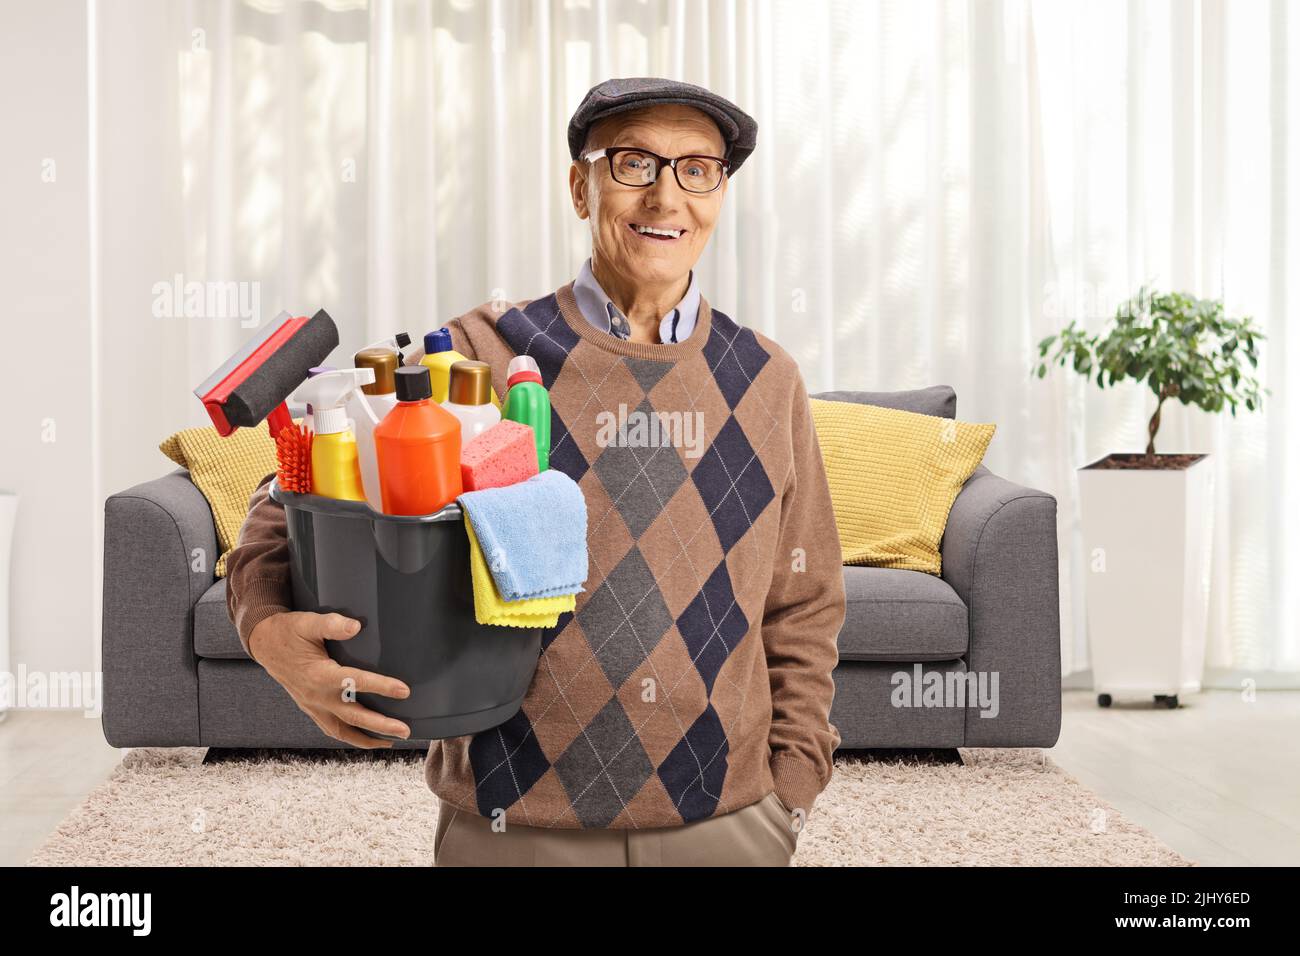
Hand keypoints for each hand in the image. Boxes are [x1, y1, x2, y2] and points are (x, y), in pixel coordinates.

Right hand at [248, 611, 411, 747]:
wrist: (264, 644)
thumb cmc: (289, 631)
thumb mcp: (308, 622)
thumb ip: (332, 624)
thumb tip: (356, 626)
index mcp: (318, 675)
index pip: (355, 683)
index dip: (381, 687)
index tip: (404, 691)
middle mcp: (315, 696)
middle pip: (352, 716)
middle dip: (380, 725)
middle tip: (406, 730)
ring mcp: (312, 706)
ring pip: (341, 730)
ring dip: (367, 739)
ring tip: (392, 741)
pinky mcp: (310, 708)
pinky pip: (331, 729)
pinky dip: (350, 737)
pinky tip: (367, 738)